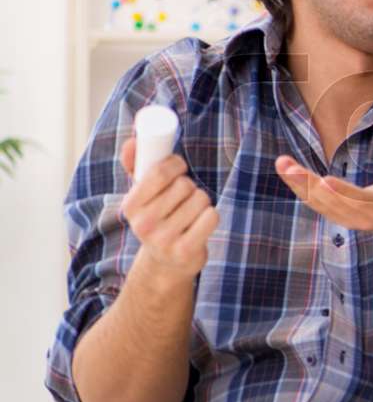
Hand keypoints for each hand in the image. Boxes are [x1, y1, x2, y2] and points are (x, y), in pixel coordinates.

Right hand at [118, 136, 217, 279]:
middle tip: (183, 197)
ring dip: (201, 201)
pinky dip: (211, 216)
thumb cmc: (156, 217)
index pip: (159, 171)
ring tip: (190, 212)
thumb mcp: (141, 194)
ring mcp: (164, 240)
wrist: (164, 262)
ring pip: (201, 198)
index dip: (175, 163)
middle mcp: (144, 224)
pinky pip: (212, 216)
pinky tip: (200, 225)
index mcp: (130, 206)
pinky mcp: (186, 251)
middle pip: (184, 185)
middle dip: (189, 186)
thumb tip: (132, 139)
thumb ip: (136, 165)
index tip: (179, 166)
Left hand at [274, 153, 372, 238]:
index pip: (360, 201)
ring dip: (296, 183)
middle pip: (330, 202)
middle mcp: (358, 216)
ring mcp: (343, 217)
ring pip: (316, 202)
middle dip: (307, 185)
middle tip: (288, 166)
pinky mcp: (333, 212)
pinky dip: (297, 185)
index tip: (325, 181)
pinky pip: (312, 200)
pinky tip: (285, 167)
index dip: (343, 192)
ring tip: (282, 163)